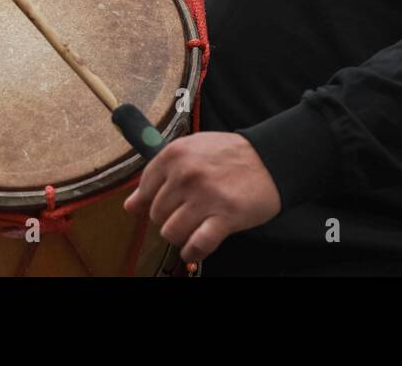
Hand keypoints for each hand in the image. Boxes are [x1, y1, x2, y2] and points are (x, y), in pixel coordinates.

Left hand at [123, 132, 280, 263]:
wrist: (271, 158)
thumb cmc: (229, 155)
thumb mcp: (192, 150)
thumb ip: (159, 174)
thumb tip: (130, 206)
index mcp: (175, 154)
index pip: (144, 190)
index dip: (153, 201)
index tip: (168, 202)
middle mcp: (186, 174)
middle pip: (157, 215)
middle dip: (170, 217)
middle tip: (190, 210)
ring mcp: (205, 196)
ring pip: (172, 232)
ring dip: (182, 235)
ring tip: (196, 225)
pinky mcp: (225, 216)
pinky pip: (196, 245)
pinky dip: (193, 251)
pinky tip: (198, 245)